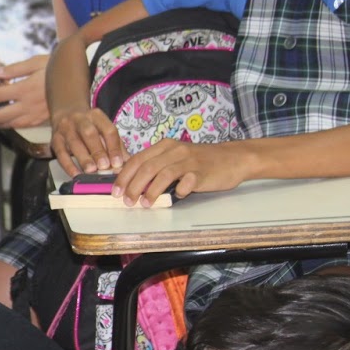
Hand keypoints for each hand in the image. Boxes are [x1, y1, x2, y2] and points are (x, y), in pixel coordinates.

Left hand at [0, 54, 49, 127]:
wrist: (80, 80)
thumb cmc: (56, 68)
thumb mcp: (36, 62)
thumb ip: (14, 69)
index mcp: (25, 89)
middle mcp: (28, 105)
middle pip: (0, 115)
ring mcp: (35, 115)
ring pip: (10, 124)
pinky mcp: (41, 120)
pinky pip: (21, 126)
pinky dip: (10, 125)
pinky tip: (5, 121)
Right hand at [50, 107, 125, 177]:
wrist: (65, 112)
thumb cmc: (89, 126)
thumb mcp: (103, 129)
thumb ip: (116, 145)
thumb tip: (127, 163)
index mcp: (97, 116)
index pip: (108, 130)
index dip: (114, 147)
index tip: (118, 163)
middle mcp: (80, 119)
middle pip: (90, 134)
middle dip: (97, 151)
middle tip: (104, 166)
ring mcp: (66, 128)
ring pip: (74, 142)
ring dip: (84, 158)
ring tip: (91, 171)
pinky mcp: (55, 139)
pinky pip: (60, 153)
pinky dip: (68, 165)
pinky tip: (75, 174)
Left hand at [110, 140, 251, 206]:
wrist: (233, 158)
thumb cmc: (201, 161)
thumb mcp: (176, 158)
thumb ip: (157, 165)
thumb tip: (133, 182)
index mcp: (165, 146)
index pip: (138, 159)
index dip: (124, 175)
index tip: (116, 191)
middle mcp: (175, 150)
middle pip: (147, 167)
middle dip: (133, 185)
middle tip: (127, 201)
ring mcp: (189, 161)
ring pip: (163, 174)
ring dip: (151, 191)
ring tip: (144, 204)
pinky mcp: (202, 172)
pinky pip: (187, 182)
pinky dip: (179, 190)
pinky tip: (177, 196)